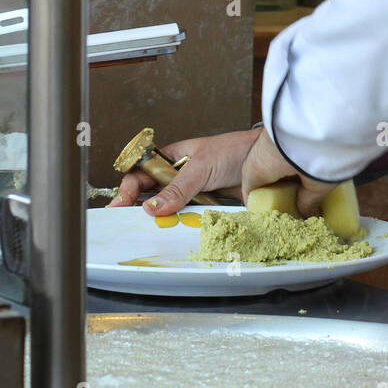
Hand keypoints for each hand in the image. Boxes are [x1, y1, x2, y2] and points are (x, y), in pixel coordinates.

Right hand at [107, 126, 332, 217]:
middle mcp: (179, 177)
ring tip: (146, 235)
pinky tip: (174, 237)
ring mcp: (193, 194)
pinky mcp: (206, 209)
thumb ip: (178, 188)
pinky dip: (181, 228)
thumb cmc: (234, 151)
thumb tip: (151, 208)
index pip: (141, 175)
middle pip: (151, 196)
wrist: (268, 161)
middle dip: (138, 209)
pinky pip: (189, 220)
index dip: (128, 190)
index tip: (119, 206)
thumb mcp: (201, 166)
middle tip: (126, 226)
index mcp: (171, 159)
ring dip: (160, 221)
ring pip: (169, 211)